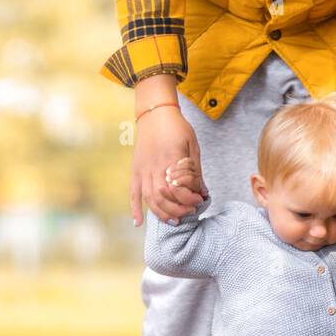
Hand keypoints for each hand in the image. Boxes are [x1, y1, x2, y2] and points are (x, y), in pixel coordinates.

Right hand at [132, 98, 207, 225]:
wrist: (155, 113)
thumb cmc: (176, 127)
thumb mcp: (192, 145)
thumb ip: (196, 170)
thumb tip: (203, 192)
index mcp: (171, 159)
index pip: (179, 189)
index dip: (189, 199)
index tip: (199, 201)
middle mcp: (155, 167)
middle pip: (164, 198)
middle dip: (178, 209)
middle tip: (189, 212)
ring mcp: (143, 170)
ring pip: (150, 199)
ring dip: (162, 213)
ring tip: (174, 220)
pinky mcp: (135, 171)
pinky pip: (133, 193)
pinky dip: (134, 209)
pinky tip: (139, 223)